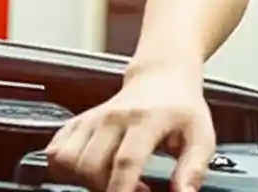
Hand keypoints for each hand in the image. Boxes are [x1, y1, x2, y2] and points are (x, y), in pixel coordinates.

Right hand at [45, 62, 215, 191]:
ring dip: (85, 180)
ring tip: (112, 179)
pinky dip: (66, 170)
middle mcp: (113, 117)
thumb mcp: (201, 135)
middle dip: (107, 188)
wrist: (162, 77)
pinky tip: (92, 171)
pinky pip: (55, 152)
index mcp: (146, 119)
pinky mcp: (77, 122)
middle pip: (92, 165)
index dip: (123, 190)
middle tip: (134, 189)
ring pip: (67, 160)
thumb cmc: (182, 109)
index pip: (125, 161)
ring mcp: (92, 118)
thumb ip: (193, 168)